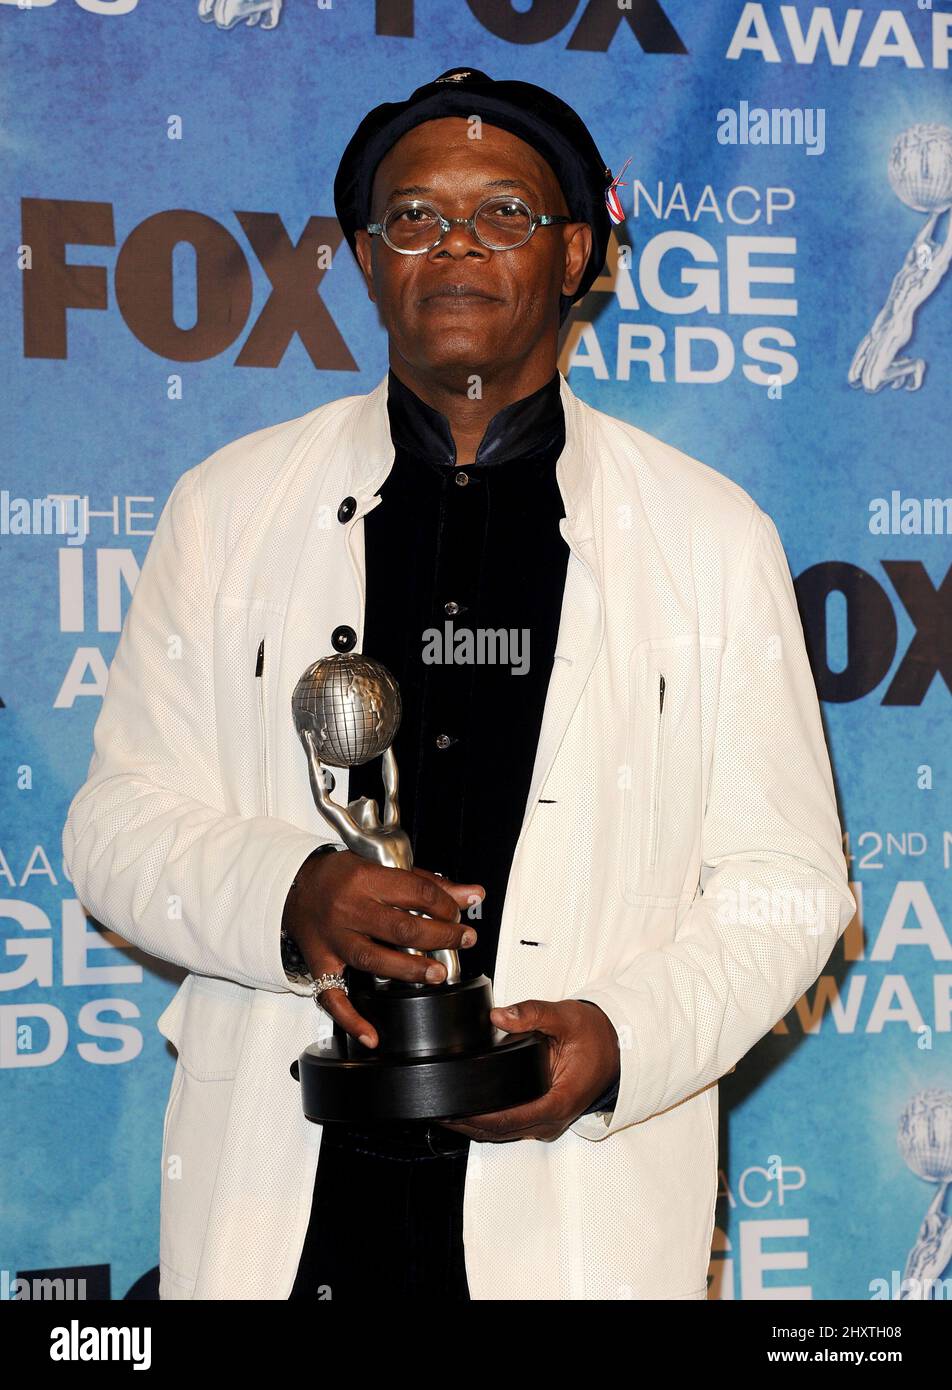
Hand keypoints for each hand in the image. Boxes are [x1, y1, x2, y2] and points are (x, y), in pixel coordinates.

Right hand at [282, 851, 484, 1047]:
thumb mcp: (384, 866)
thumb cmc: (342, 876)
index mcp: (366, 879)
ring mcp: (334, 939)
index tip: (457, 914)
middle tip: (463, 940)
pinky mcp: (320, 964)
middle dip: (440, 936)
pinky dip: (352, 1020)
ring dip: (410, 970)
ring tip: (437, 975)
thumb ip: (430, 882)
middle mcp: (348, 909)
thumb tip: (473, 894)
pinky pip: (332, 997)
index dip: (444, 905)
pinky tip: (372, 1035)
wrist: (296, 886)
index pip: (416, 891)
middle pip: (400, 927)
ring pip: (374, 960)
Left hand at [436, 999, 619, 1141]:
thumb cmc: (597, 1037)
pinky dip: (487, 1120)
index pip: (507, 1119)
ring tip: (443, 1108)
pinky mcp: (543, 1115)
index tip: (449, 1111)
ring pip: (503, 1133)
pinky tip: (468, 1108)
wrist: (619, 1047)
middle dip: (465, 1124)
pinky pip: (511, 1125)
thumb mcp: (566, 1018)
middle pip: (499, 1132)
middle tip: (434, 1108)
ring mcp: (548, 1121)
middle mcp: (552, 1119)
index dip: (475, 1118)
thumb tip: (499, 1016)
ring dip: (473, 1125)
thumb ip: (532, 1014)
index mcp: (558, 1101)